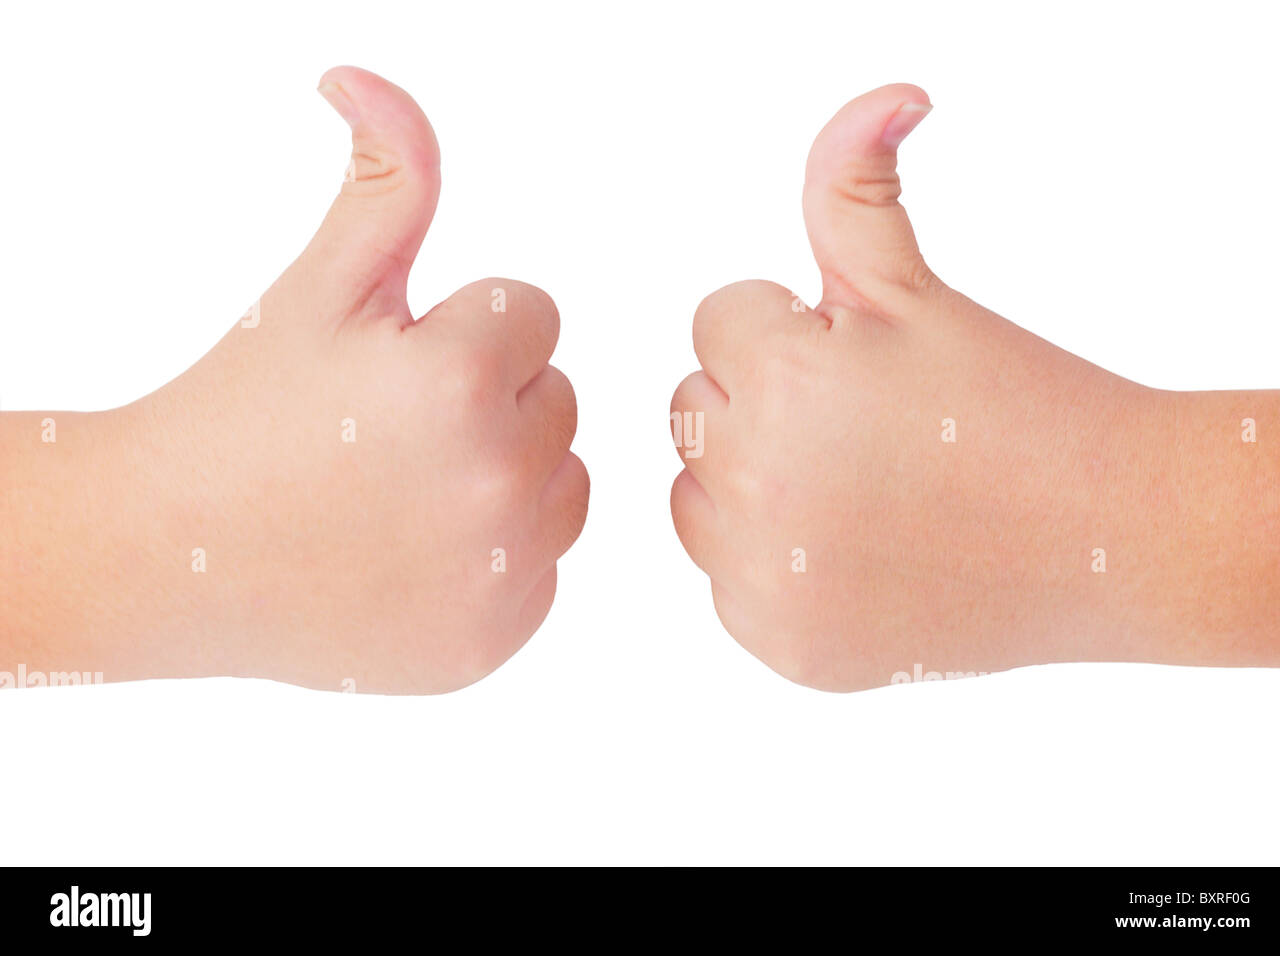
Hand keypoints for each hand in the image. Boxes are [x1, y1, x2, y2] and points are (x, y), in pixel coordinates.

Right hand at [1, 67, 588, 693]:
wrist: (172, 555)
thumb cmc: (244, 411)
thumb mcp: (318, 286)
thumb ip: (384, 185)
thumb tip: (363, 79)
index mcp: (462, 378)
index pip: (535, 315)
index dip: (456, 332)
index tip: (384, 372)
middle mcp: (499, 481)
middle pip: (557, 400)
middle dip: (487, 401)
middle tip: (386, 436)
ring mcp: (502, 574)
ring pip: (564, 482)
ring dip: (506, 477)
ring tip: (401, 492)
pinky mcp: (497, 640)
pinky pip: (545, 567)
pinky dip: (498, 561)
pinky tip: (412, 557)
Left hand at [670, 85, 1279, 690]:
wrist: (1105, 537)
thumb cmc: (1013, 400)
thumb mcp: (916, 287)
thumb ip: (854, 190)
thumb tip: (886, 100)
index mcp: (779, 380)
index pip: (716, 322)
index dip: (795, 334)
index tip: (868, 369)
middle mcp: (754, 486)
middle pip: (693, 410)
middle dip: (762, 403)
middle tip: (864, 430)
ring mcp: (766, 579)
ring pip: (695, 500)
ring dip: (752, 486)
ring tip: (860, 490)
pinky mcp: (781, 647)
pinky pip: (727, 582)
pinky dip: (775, 567)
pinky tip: (859, 553)